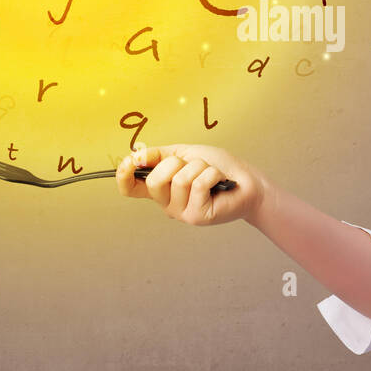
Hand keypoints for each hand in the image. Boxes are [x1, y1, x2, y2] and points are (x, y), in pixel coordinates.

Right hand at [115, 143, 267, 225]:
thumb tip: (135, 156)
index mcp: (161, 188)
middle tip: (195, 166)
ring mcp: (181, 212)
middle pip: (155, 179)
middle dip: (176, 163)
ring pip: (180, 179)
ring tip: (211, 174)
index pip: (130, 188)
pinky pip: (198, 185)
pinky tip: (219, 181)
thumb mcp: (186, 153)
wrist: (248, 181)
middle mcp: (167, 203)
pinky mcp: (197, 216)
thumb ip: (159, 155)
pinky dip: (212, 174)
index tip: (130, 161)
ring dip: (200, 167)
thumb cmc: (218, 167)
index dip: (123, 175)